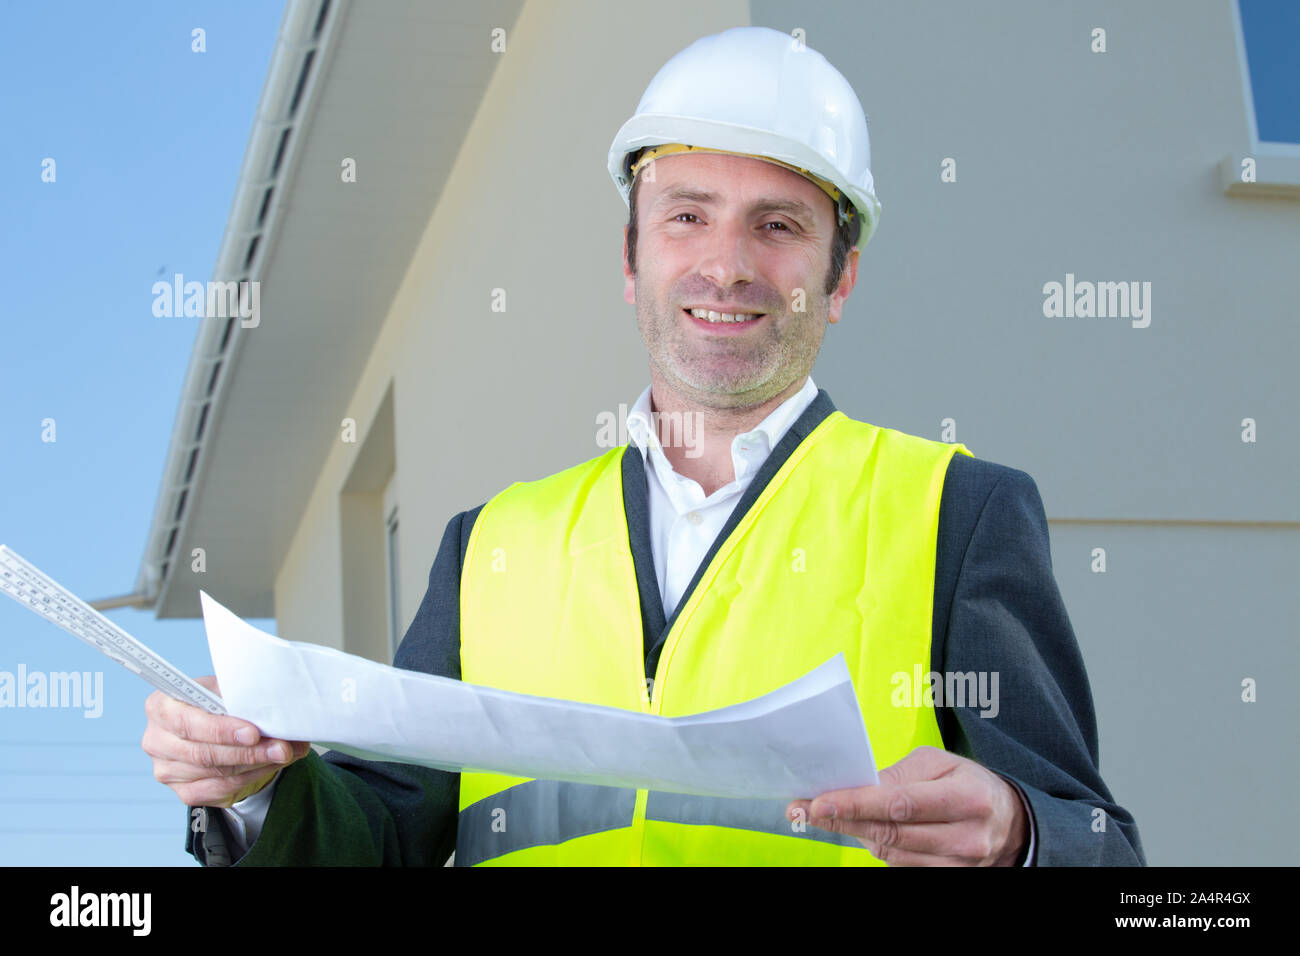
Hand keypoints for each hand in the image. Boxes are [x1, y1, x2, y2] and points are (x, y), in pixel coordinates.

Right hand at [142, 675, 311, 807]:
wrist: (215, 727)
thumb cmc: (218, 703)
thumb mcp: (225, 691)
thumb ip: (241, 697)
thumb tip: (273, 707)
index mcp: (161, 707)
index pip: (187, 723)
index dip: (221, 730)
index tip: (253, 733)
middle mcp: (157, 741)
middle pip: (204, 753)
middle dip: (249, 751)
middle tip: (282, 747)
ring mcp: (167, 771)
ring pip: (217, 773)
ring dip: (256, 765)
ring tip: (284, 753)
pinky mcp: (184, 792)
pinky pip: (221, 790)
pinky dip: (251, 777)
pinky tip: (270, 765)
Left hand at [785, 746, 1029, 865]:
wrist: (1008, 822)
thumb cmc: (968, 783)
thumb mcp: (940, 763)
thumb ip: (900, 773)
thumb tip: (860, 784)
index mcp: (967, 798)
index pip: (901, 803)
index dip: (857, 804)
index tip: (820, 802)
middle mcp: (965, 837)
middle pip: (891, 833)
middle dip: (842, 820)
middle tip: (803, 810)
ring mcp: (957, 865)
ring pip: (891, 853)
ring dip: (853, 833)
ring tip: (825, 816)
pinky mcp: (948, 878)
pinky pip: (899, 865)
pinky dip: (876, 846)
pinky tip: (860, 829)